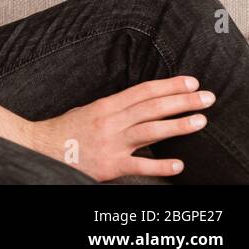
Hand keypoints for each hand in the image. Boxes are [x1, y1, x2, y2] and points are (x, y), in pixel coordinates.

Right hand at [28, 76, 215, 181]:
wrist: (42, 148)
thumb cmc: (65, 130)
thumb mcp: (88, 110)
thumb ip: (114, 109)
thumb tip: (139, 104)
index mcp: (106, 106)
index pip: (143, 92)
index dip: (169, 86)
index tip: (191, 83)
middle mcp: (111, 121)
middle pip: (152, 108)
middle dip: (181, 101)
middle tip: (206, 97)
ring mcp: (112, 143)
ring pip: (150, 131)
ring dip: (177, 125)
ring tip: (200, 121)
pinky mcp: (111, 165)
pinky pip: (139, 165)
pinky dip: (160, 165)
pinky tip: (179, 165)